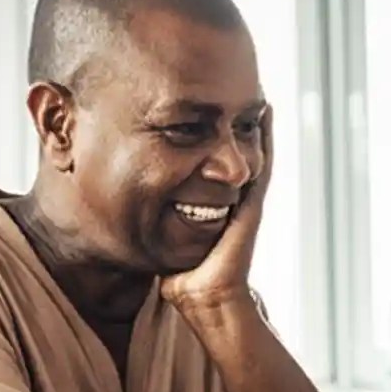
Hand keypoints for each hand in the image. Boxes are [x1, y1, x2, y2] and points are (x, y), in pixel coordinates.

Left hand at [160, 105, 272, 313]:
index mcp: (215, 209)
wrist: (206, 299)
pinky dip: (266, 137)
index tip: (205, 114)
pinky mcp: (253, 204)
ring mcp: (247, 201)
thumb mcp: (164, 245)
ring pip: (253, 153)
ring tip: (255, 93)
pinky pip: (262, 163)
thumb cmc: (184, 280)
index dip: (214, 142)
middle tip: (236, 93)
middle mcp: (234, 201)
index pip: (215, 167)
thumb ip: (153, 228)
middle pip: (237, 155)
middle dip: (236, 126)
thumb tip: (125, 215)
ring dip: (254, 125)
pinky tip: (265, 111)